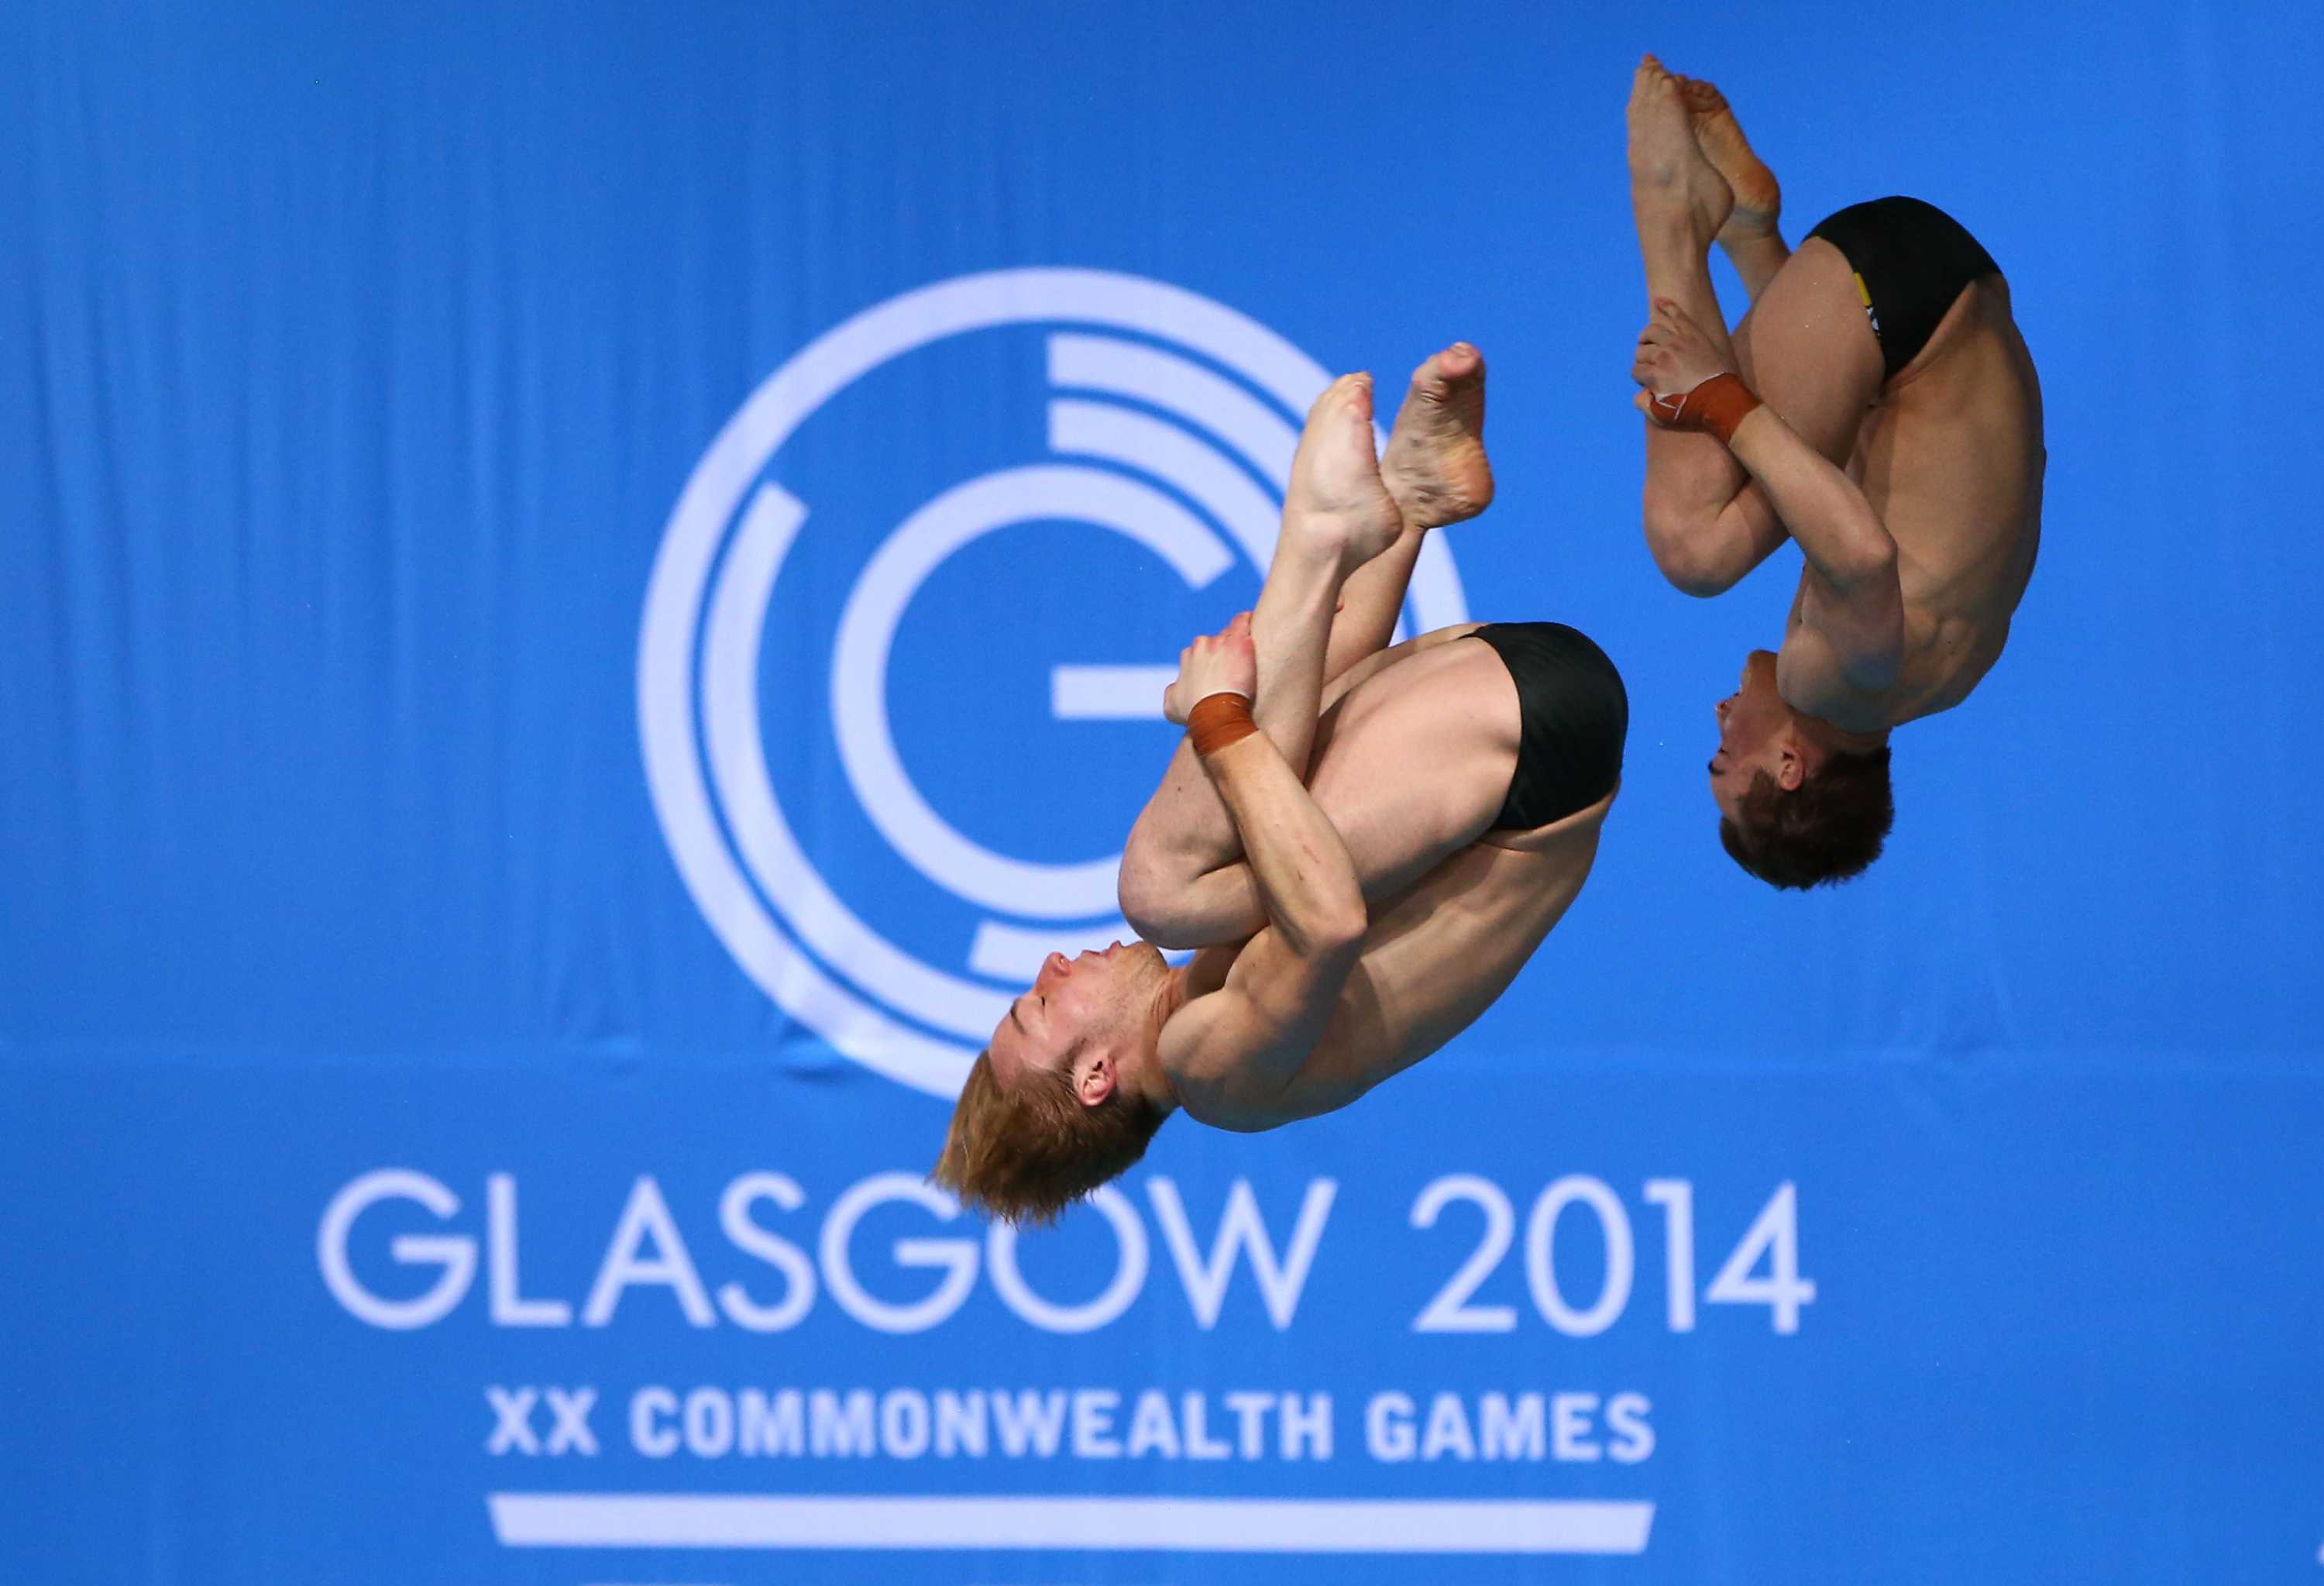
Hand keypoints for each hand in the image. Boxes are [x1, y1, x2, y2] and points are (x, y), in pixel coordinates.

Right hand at [1162, 612, 1256, 724]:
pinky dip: (1246, 622)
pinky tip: (1251, 624)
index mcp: (1188, 657)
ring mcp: (1221, 642)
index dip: (1211, 662)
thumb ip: (1173, 691)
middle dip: (1225, 651)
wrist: (1214, 714)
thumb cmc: (1194, 712)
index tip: (1220, 673)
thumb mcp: (1172, 705)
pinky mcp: (1239, 643)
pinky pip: (1243, 623)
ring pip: (1231, 634)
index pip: (1201, 653)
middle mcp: (1201, 645)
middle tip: (1236, 668)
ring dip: (1238, 642)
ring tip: (1248, 654)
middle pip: (1217, 642)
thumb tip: (1176, 687)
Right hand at [1631, 297, 1735, 421]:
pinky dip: (1667, 305)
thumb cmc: (1693, 409)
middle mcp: (1663, 356)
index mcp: (1655, 376)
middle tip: (1650, 366)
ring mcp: (1678, 342)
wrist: (1722, 400)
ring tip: (1646, 341)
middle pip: (1641, 351)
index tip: (1648, 382)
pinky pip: (1677, 314)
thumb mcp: (1662, 416)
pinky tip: (1658, 301)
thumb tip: (1638, 393)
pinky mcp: (1693, 334)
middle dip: (1642, 360)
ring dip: (1645, 336)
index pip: (1636, 371)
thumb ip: (1643, 405)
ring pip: (1652, 331)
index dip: (1640, 378)